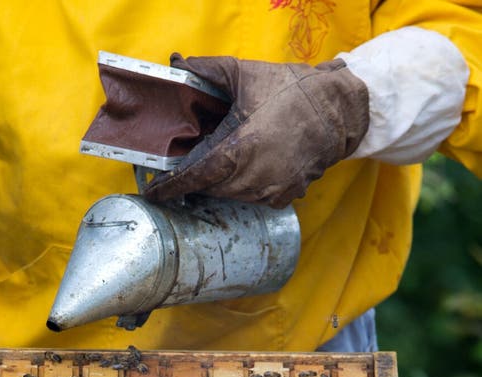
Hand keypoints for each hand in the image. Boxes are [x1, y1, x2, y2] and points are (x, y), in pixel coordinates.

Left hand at [144, 54, 368, 208]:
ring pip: (230, 194)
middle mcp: (253, 178)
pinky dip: (244, 184)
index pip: (194, 176)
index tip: (153, 191)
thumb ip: (207, 70)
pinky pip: (253, 196)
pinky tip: (249, 164)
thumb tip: (177, 64)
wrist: (339, 110)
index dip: (171, 185)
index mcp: (239, 150)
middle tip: (186, 163)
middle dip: (196, 177)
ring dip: (221, 180)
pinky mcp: (284, 197)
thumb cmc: (292, 91)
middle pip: (210, 187)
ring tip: (222, 157)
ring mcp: (270, 191)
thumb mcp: (246, 74)